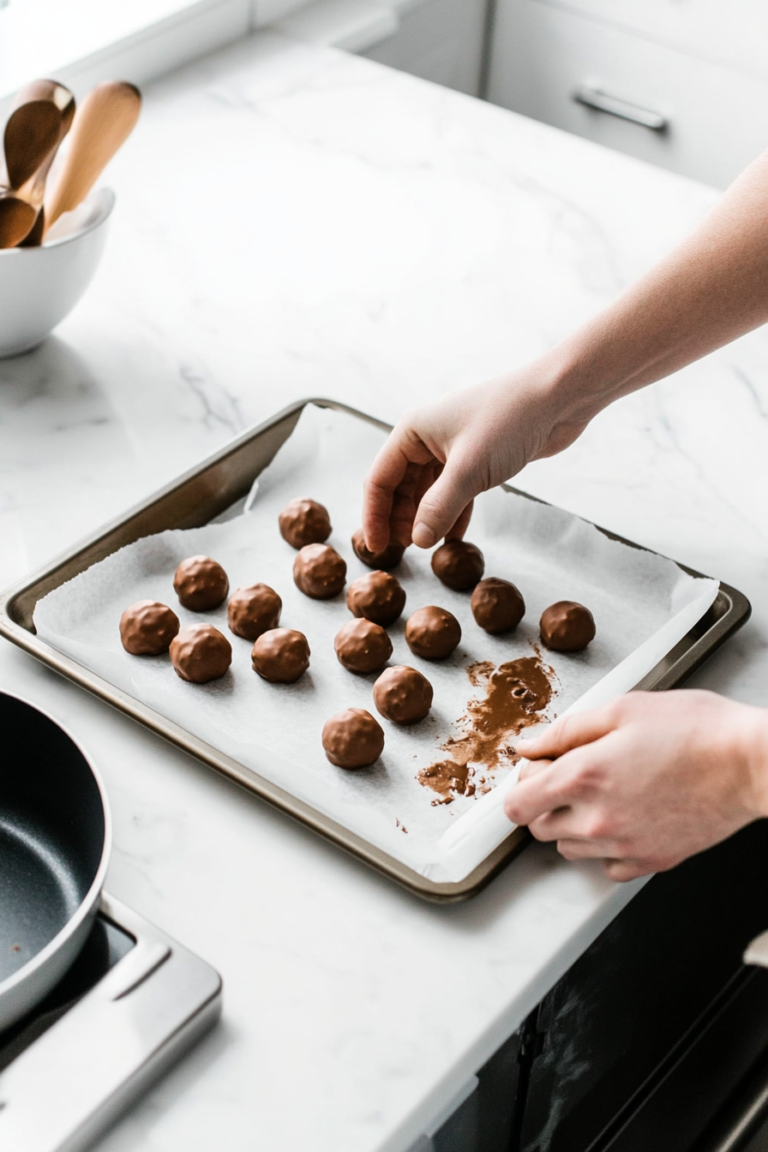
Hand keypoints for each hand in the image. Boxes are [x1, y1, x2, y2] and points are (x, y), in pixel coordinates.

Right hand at [362, 360, 596, 551]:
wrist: (559, 397)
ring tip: (426, 547)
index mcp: (412, 431)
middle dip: (400, 519)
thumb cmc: (510, 420)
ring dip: (426, 518)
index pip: (379, 479)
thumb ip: (439, 507)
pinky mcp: (478, 458)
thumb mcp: (469, 469)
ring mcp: (452, 448)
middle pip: (400, 487)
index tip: (377, 548)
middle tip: (403, 553)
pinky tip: (453, 537)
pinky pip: (454, 491)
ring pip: (427, 491)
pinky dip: (452, 513)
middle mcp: (426, 438)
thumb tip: (417, 541)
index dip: (374, 516)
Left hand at [504, 690, 767, 880]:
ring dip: (574, 824)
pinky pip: (608, 866)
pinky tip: (627, 816)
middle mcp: (598, 818)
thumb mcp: (622, 709)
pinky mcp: (651, 860)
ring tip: (607, 792)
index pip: (517, 804)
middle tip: (576, 774)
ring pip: (569, 849)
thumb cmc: (696, 729)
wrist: (750, 762)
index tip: (540, 771)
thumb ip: (566, 731)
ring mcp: (625, 845)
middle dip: (547, 801)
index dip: (523, 784)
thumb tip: (530, 747)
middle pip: (538, 828)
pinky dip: (608, 846)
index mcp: (584, 776)